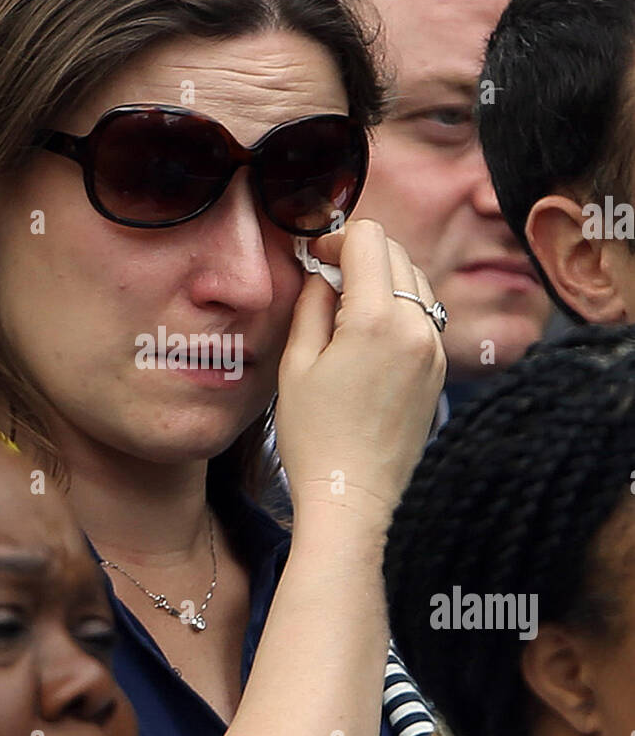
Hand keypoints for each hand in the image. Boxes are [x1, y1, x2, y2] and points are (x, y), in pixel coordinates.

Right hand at [276, 219, 445, 528]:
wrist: (353, 496)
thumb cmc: (315, 437)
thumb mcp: (296, 364)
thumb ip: (312, 304)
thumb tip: (322, 272)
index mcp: (377, 320)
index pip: (370, 239)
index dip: (337, 239)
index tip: (316, 258)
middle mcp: (416, 327)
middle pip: (395, 254)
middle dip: (359, 256)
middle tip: (326, 281)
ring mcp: (434, 349)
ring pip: (414, 282)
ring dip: (381, 281)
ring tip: (346, 313)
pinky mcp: (439, 369)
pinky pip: (423, 316)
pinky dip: (398, 310)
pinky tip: (367, 339)